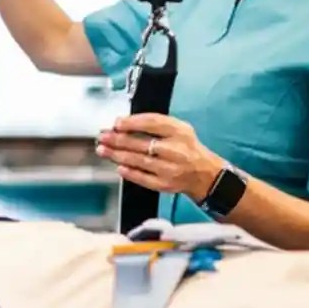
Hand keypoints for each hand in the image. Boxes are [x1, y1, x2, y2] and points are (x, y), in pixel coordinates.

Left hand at [95, 113, 223, 201]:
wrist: (205, 174)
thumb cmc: (186, 148)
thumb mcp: (178, 129)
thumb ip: (154, 125)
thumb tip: (122, 124)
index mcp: (180, 132)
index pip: (153, 123)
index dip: (132, 123)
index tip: (116, 123)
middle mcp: (176, 150)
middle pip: (142, 143)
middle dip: (118, 140)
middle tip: (103, 137)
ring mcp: (171, 169)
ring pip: (140, 161)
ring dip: (117, 155)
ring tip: (103, 150)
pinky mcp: (166, 184)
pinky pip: (143, 178)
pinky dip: (130, 172)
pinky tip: (118, 167)